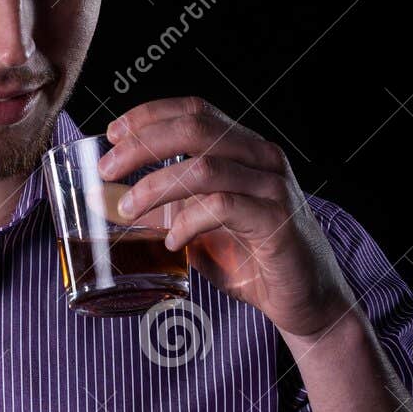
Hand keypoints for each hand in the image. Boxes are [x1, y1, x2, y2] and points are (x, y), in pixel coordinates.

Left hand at [97, 96, 355, 340]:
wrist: (304, 299)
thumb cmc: (252, 261)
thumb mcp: (202, 227)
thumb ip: (171, 209)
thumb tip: (119, 203)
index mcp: (245, 150)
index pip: (196, 113)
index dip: (151, 116)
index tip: (113, 133)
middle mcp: (261, 158)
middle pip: (195, 129)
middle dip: (143, 144)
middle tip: (108, 170)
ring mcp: (272, 187)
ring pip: (204, 167)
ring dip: (156, 187)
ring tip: (127, 211)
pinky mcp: (276, 221)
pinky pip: (222, 207)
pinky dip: (187, 222)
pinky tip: (172, 241)